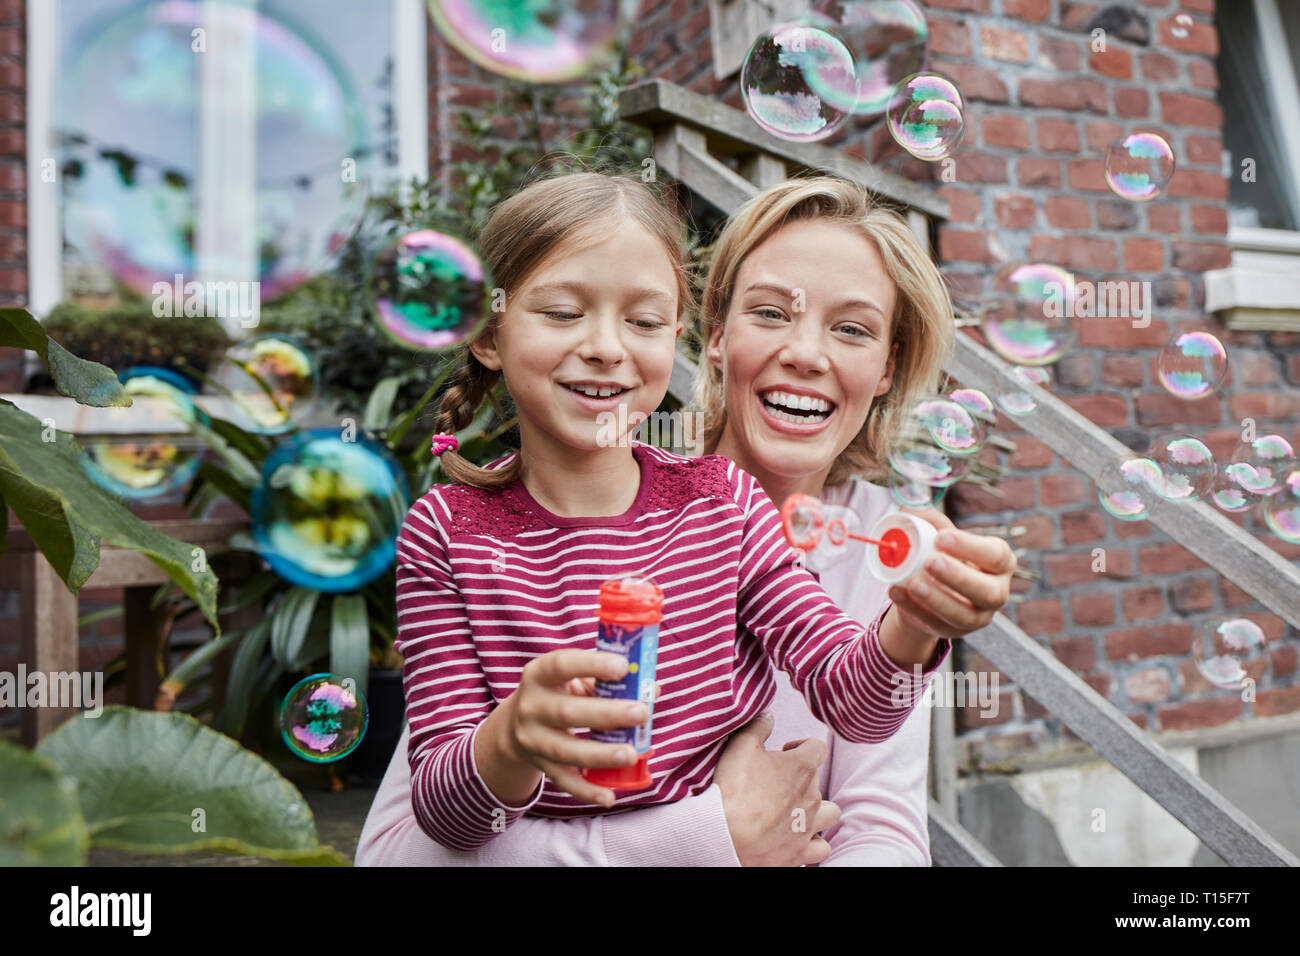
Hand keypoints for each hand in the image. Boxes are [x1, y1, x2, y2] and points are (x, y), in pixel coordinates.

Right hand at [483, 649, 649, 808]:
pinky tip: (609, 796)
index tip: (622, 667)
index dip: (591, 665)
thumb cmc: (559, 693)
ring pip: (566, 750)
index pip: (562, 665)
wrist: (515, 726)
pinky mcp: (542, 766)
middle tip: (641, 713)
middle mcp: (531, 707)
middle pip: (567, 712)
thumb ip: (608, 680)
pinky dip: (587, 791)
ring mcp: (533, 740)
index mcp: (539, 674)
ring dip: (601, 754)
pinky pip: (564, 781)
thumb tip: (652, 689)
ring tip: (631, 754)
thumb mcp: (573, 678)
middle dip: (607, 714)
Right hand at [714, 711, 840, 866]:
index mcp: (802, 767)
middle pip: (818, 781)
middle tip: (774, 783)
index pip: (817, 747)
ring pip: (830, 815)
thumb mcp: (741, 745)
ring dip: (817, 811)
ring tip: (795, 812)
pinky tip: (796, 838)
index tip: (783, 752)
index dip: (802, 745)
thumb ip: (758, 725)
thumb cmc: (733, 787)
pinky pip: (821, 848)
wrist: (724, 836)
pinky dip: (813, 843)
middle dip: (800, 780)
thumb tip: (769, 714)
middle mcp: (813, 797)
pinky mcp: (801, 853)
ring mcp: (809, 827)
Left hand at [886, 508, 1016, 643]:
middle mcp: (996, 592)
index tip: (942, 538)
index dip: (971, 548)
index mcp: (1000, 562)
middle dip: (958, 577)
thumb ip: (928, 520)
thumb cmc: (942, 554)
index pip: (995, 555)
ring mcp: (978, 617)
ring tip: (912, 582)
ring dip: (936, 599)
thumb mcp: (939, 535)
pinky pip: (935, 624)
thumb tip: (907, 507)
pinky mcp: (954, 632)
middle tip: (930, 562)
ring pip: (962, 614)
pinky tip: (896, 592)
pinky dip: (913, 609)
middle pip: (987, 591)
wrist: (931, 589)